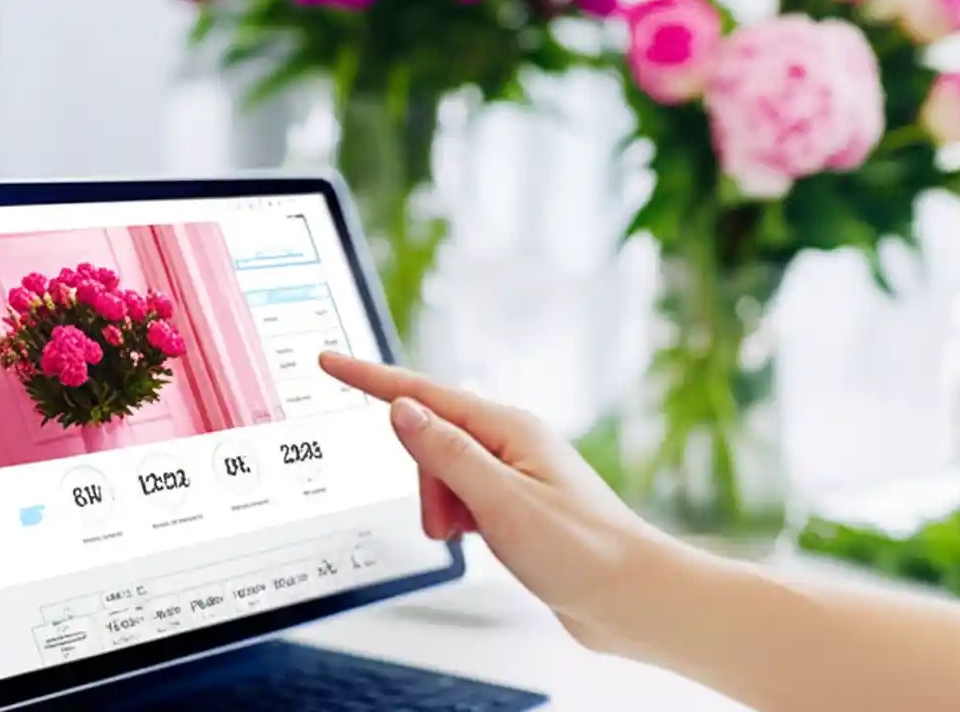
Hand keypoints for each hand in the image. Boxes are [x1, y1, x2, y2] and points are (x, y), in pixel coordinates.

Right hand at [319, 352, 661, 644]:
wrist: (628, 599)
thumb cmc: (582, 550)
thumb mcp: (501, 501)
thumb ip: (447, 454)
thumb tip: (402, 408)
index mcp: (510, 428)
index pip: (424, 395)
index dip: (371, 379)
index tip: (330, 361)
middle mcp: (512, 443)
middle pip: (431, 442)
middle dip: (424, 484)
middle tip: (451, 525)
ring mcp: (513, 473)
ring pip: (443, 475)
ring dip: (441, 508)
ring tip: (472, 538)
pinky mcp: (514, 504)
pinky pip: (462, 499)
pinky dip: (456, 520)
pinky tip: (479, 540)